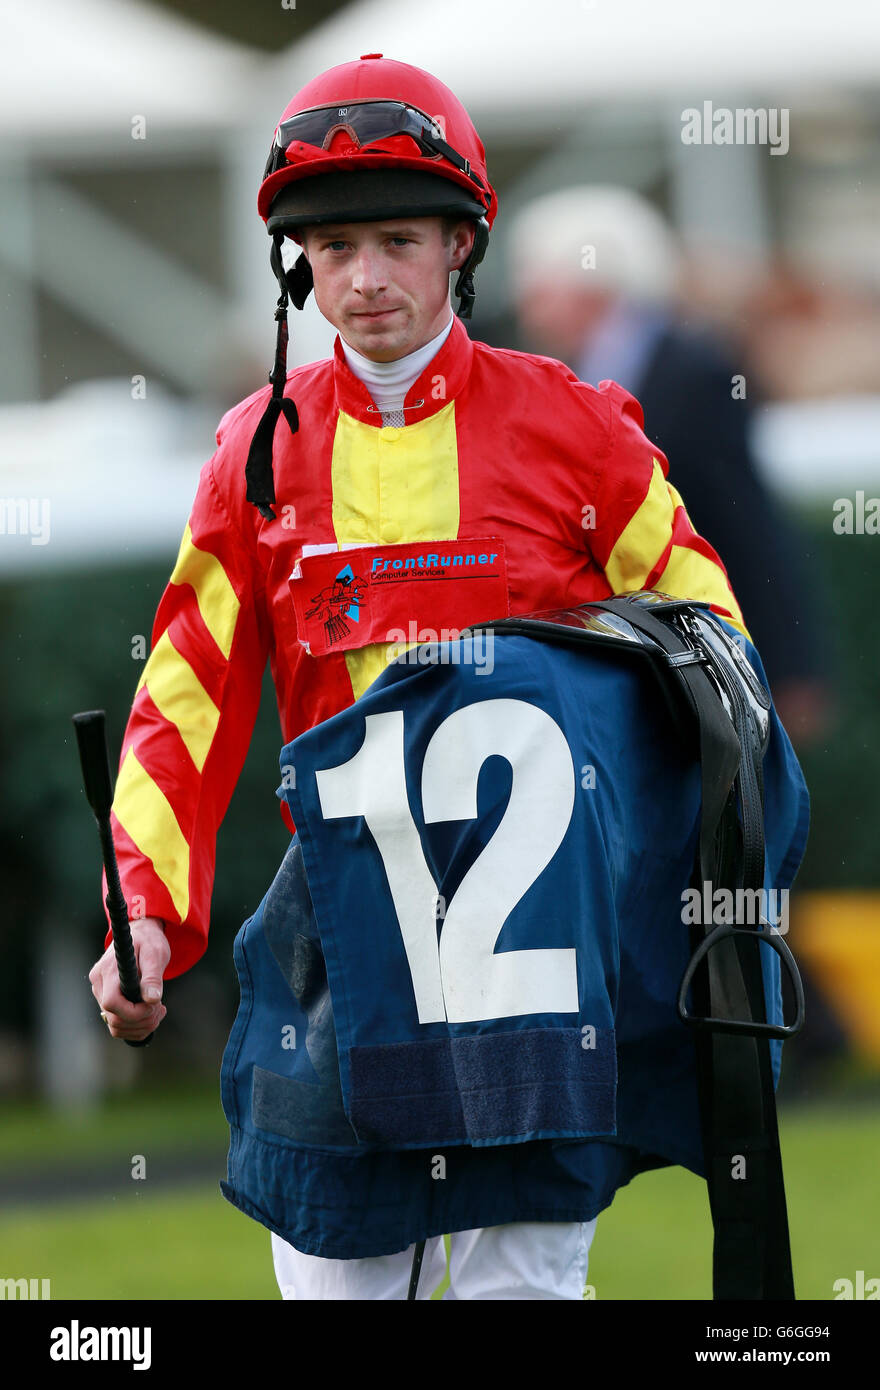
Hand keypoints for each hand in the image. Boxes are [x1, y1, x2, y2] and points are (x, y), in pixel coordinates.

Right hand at [89, 918, 169, 1041]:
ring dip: (140, 1026)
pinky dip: (135, 1026)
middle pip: (114, 1018)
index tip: (154, 1005)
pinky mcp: (106, 999)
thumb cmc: (148, 941)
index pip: (112, 1003)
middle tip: (160, 1008)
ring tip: (158, 1010)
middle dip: (142, 1020)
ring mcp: (100, 993)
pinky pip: (117, 1024)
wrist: (140, 935)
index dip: (134, 1012)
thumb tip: (152, 999)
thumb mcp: (155, 954)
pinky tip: (150, 1013)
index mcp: (108, 970)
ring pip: (115, 1026)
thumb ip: (152, 977)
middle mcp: (99, 983)